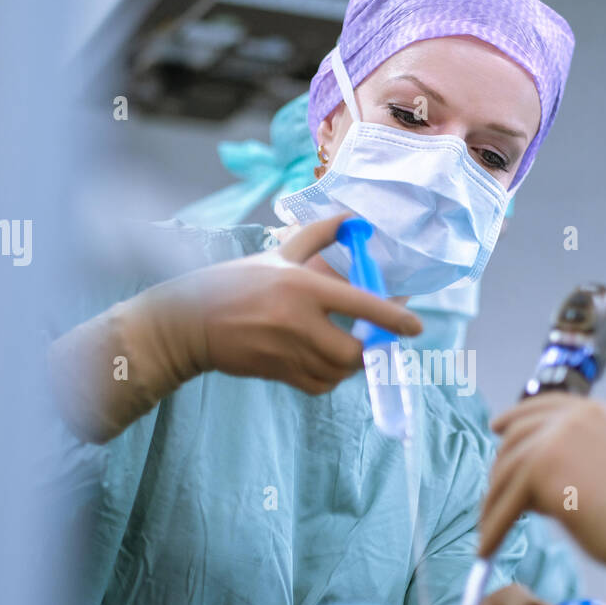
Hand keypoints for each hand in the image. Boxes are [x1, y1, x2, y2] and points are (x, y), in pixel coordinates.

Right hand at [196, 214, 421, 393]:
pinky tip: (324, 360)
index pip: (361, 304)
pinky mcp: (278, 373)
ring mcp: (287, 351)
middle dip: (371, 349)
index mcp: (302, 287)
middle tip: (375, 338)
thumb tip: (352, 219)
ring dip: (351, 364)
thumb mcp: (277, 255)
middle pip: (354, 352)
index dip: (393, 318)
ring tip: (347, 345)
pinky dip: (331, 377)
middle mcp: (297, 322)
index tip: (415, 326)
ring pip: (338, 372)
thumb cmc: (234, 283)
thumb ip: (317, 235)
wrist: (189, 323)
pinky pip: (320, 385)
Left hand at [479, 395, 605, 598]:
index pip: (544, 406)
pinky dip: (494, 526)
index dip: (515, 417)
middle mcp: (578, 416)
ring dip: (493, 504)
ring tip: (487, 532)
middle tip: (492, 497)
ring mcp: (559, 438)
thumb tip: (525, 465)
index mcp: (598, 411)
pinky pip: (507, 500)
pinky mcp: (544, 467)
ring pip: (508, 470)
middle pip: (518, 436)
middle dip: (501, 470)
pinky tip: (488, 548)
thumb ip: (573, 454)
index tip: (497, 428)